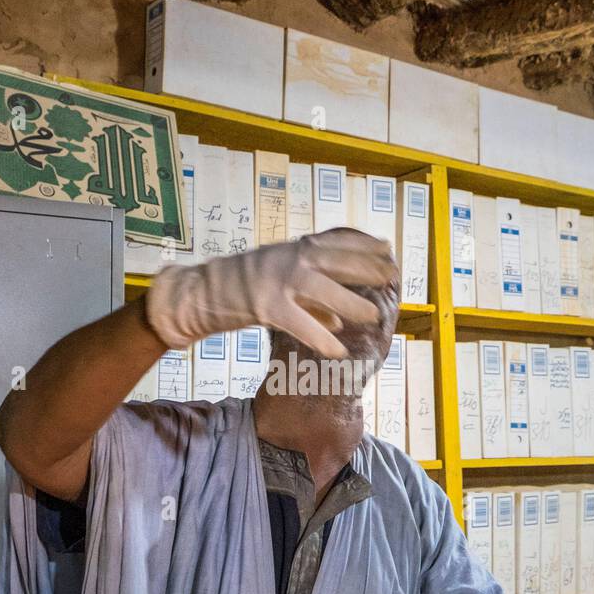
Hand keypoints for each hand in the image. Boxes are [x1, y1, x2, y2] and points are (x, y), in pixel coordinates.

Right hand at [145, 228, 397, 358]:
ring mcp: (278, 281)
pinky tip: (338, 352)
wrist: (201, 292)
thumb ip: (311, 296)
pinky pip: (301, 324)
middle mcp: (289, 259)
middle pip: (337, 260)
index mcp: (294, 248)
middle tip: (392, 277)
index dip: (364, 245)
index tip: (388, 250)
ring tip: (373, 316)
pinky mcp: (266, 306)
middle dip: (367, 268)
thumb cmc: (242, 285)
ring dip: (351, 304)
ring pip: (323, 290)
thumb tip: (341, 320)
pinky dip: (321, 339)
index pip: (336, 241)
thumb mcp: (278, 277)